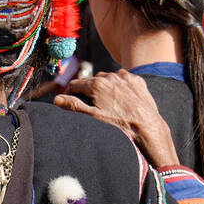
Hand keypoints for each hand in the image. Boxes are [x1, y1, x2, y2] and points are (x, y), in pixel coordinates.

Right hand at [54, 68, 178, 167]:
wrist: (146, 127)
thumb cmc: (119, 126)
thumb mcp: (93, 118)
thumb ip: (74, 106)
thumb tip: (56, 99)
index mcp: (96, 84)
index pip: (75, 84)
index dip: (70, 93)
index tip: (70, 101)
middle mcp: (110, 76)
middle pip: (91, 80)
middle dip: (88, 90)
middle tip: (90, 106)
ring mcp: (125, 77)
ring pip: (108, 78)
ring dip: (104, 87)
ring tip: (107, 104)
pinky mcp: (137, 81)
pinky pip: (123, 79)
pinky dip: (119, 86)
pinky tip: (121, 100)